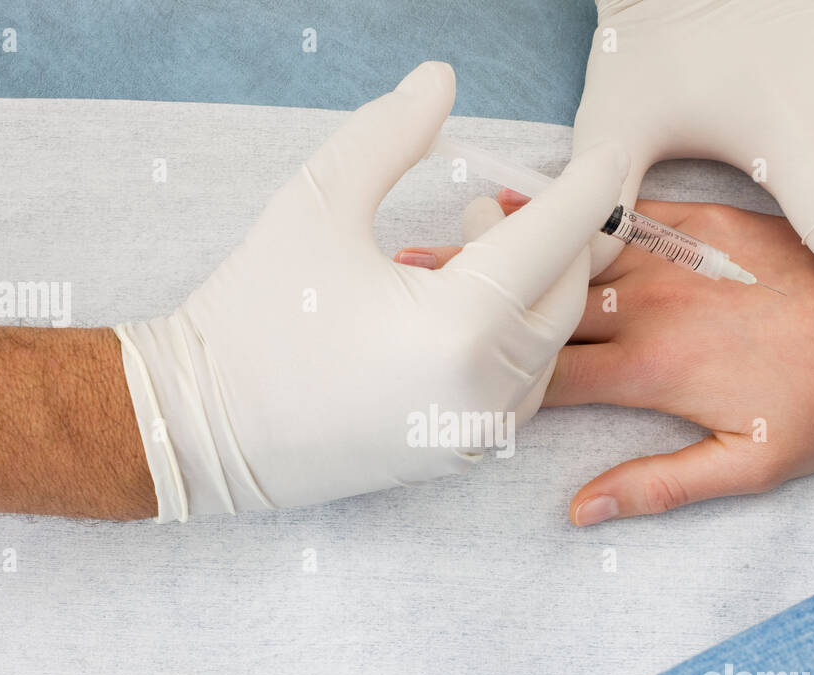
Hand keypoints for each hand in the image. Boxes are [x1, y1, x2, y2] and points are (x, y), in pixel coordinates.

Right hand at [115, 62, 628, 520]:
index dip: (588, 184)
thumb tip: (441, 80)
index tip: (611, 152)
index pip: (554, 236)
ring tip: (462, 258)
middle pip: (566, 292)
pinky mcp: (460, 455)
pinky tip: (459, 313)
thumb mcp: (316, 203)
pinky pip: (520, 389)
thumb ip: (389, 135)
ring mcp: (476, 432)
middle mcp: (484, 390)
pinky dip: (512, 342)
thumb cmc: (253, 314)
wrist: (202, 432)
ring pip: (549, 344)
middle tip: (483, 208)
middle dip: (548, 239)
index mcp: (459, 325)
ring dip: (528, 290)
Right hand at [397, 195, 813, 525]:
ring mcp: (673, 259)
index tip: (432, 378)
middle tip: (400, 289)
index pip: (545, 378)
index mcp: (650, 372)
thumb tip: (579, 511)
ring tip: (438, 243)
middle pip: (538, 309)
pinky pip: (625, 212)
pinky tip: (529, 197)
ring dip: (502, 255)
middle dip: (467, 305)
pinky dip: (573, 208)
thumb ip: (659, 485)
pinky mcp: (702, 224)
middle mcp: (648, 309)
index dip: (487, 380)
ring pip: (569, 256)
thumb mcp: (749, 467)